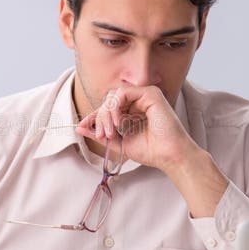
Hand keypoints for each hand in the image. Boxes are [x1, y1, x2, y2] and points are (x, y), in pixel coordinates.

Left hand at [76, 84, 193, 171]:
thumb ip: (100, 134)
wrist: (169, 156)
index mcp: (133, 110)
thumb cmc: (151, 151)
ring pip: (113, 96)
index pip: (108, 107)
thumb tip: (79, 128)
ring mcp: (145, 95)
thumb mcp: (118, 142)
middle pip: (108, 100)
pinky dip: (115, 107)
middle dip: (100, 117)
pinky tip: (118, 123)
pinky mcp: (151, 93)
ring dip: (106, 114)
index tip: (82, 127)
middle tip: (101, 135)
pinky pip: (123, 93)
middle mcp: (139, 101)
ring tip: (110, 132)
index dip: (94, 116)